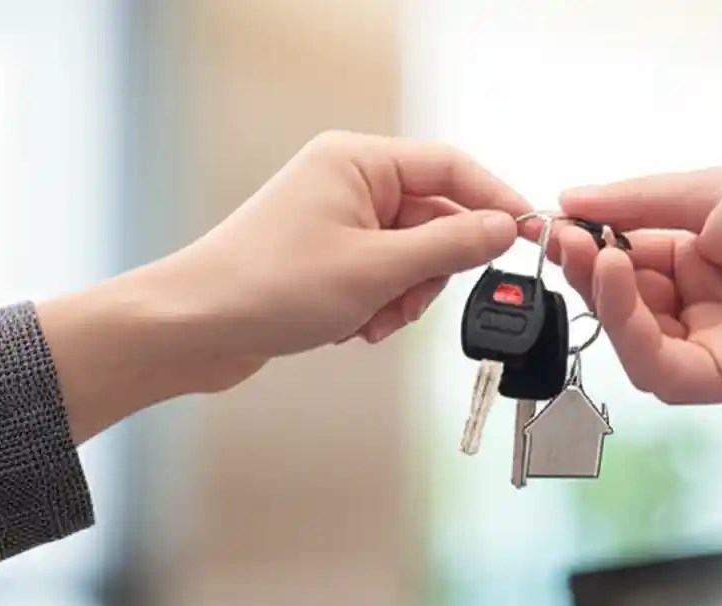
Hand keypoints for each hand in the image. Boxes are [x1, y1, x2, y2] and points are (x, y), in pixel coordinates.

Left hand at [41, 131, 529, 441]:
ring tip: (373, 318)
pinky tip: (353, 326)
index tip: (527, 235)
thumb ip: (449, 246)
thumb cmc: (265, 286)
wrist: (194, 328)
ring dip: (404, 295)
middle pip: (433, 216)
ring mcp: (335, 220)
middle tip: (416, 299)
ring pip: (410, 255)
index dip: (495, 201)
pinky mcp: (325, 257)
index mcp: (357, 160)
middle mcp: (347, 181)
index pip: (451, 167)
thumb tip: (502, 228)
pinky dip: (379, 304)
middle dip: (433, 269)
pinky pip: (381, 275)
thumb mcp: (376, 269)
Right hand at [556, 167, 721, 402]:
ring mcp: (707, 347)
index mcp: (698, 264)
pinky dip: (626, 326)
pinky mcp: (718, 378)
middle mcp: (698, 310)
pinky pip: (654, 366)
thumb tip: (567, 199)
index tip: (559, 223)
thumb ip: (633, 203)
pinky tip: (620, 279)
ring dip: (602, 297)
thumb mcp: (703, 194)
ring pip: (629, 339)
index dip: (591, 248)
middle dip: (589, 271)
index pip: (625, 265)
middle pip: (621, 305)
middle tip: (566, 238)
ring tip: (592, 253)